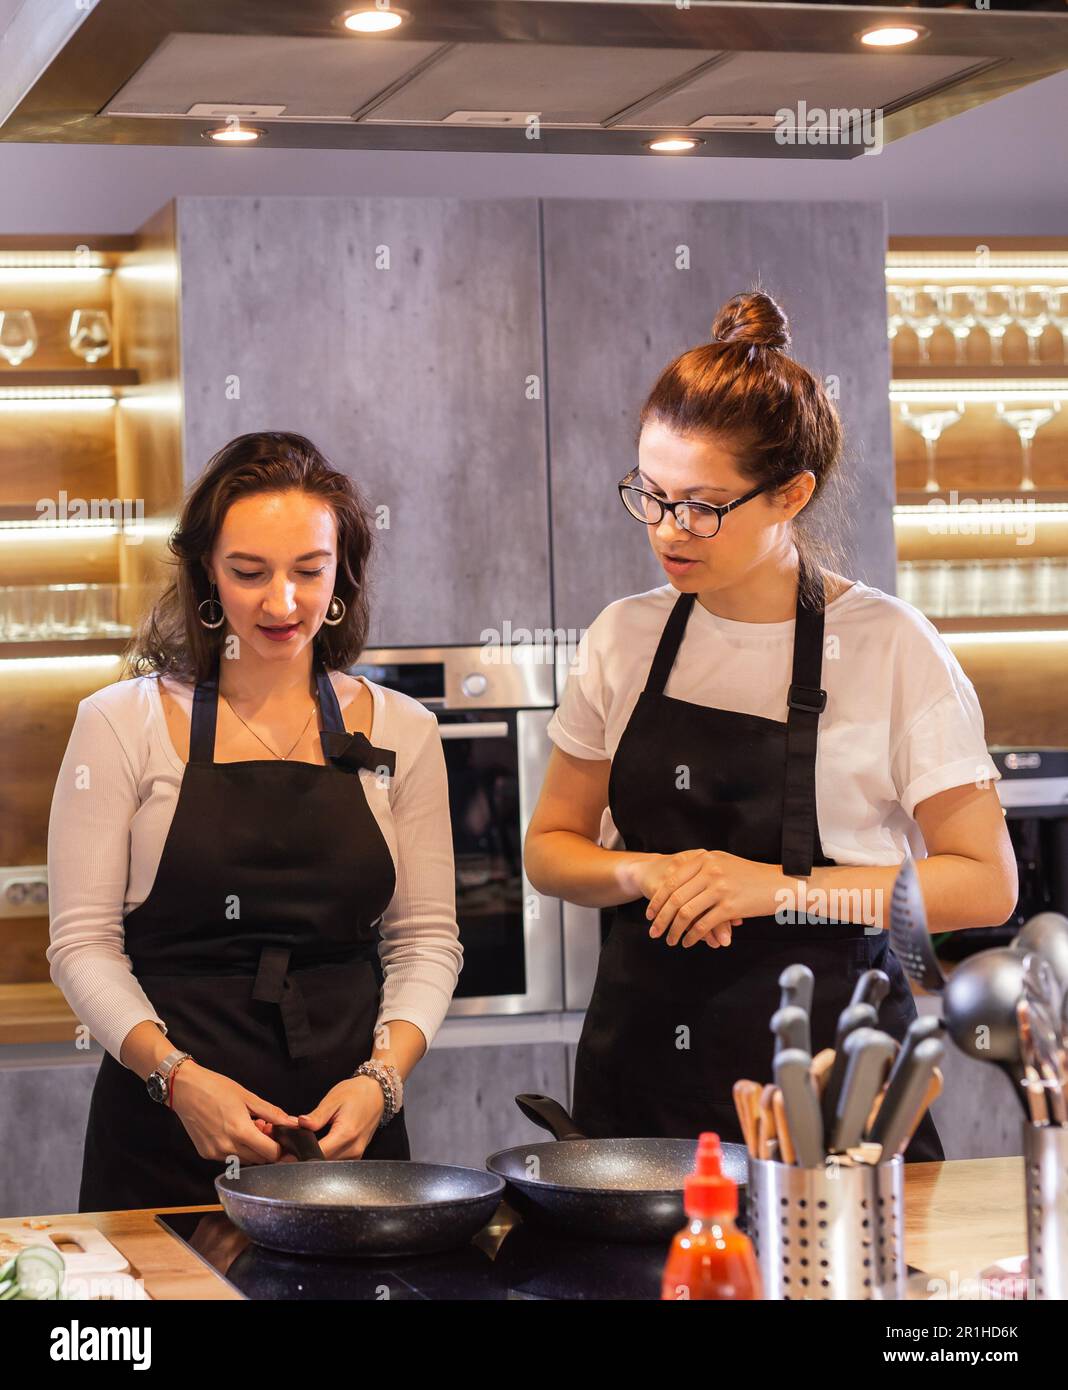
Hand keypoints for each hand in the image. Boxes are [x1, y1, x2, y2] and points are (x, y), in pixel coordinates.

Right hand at [169, 1062, 298, 1163]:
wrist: (186, 1089)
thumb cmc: (216, 1088)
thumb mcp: (247, 1097)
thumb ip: (271, 1112)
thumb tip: (292, 1122)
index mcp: (241, 1131)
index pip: (271, 1154)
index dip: (280, 1147)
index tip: (281, 1138)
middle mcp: (227, 1147)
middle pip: (259, 1159)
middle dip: (267, 1147)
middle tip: (264, 1128)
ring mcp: (215, 1153)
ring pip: (245, 1160)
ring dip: (252, 1150)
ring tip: (248, 1128)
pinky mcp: (206, 1154)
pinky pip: (229, 1158)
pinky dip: (237, 1150)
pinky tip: (234, 1133)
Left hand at [292, 1076, 386, 1159]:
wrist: (377, 1092)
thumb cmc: (356, 1093)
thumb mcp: (333, 1100)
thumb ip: (317, 1116)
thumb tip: (300, 1124)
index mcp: (346, 1134)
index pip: (318, 1153)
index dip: (301, 1154)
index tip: (288, 1151)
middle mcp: (353, 1148)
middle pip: (323, 1162)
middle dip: (306, 1156)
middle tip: (292, 1149)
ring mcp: (357, 1153)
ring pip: (330, 1164)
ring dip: (316, 1158)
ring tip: (304, 1147)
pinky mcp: (357, 1154)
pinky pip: (338, 1161)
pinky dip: (327, 1157)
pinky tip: (319, 1148)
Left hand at [643, 850, 787, 947]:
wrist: (780, 883)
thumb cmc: (752, 875)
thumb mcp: (724, 862)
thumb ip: (701, 868)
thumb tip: (676, 882)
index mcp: (706, 859)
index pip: (672, 880)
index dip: (657, 899)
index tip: (650, 913)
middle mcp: (710, 871)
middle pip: (675, 898)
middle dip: (660, 918)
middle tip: (653, 931)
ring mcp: (720, 888)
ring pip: (686, 913)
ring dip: (674, 930)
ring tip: (669, 940)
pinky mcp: (730, 907)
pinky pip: (703, 925)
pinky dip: (692, 936)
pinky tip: (688, 942)